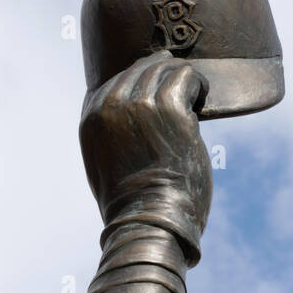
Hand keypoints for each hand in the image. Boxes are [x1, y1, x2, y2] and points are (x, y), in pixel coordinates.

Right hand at [79, 53, 212, 266]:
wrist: (148, 224)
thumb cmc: (133, 208)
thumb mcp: (105, 168)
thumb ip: (110, 137)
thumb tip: (125, 121)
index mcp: (91, 120)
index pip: (114, 81)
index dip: (138, 80)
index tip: (157, 89)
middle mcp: (110, 106)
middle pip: (140, 69)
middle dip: (162, 75)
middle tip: (181, 88)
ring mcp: (139, 105)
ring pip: (164, 67)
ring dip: (182, 80)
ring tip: (194, 97)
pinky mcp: (169, 108)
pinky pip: (186, 76)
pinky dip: (197, 85)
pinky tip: (202, 99)